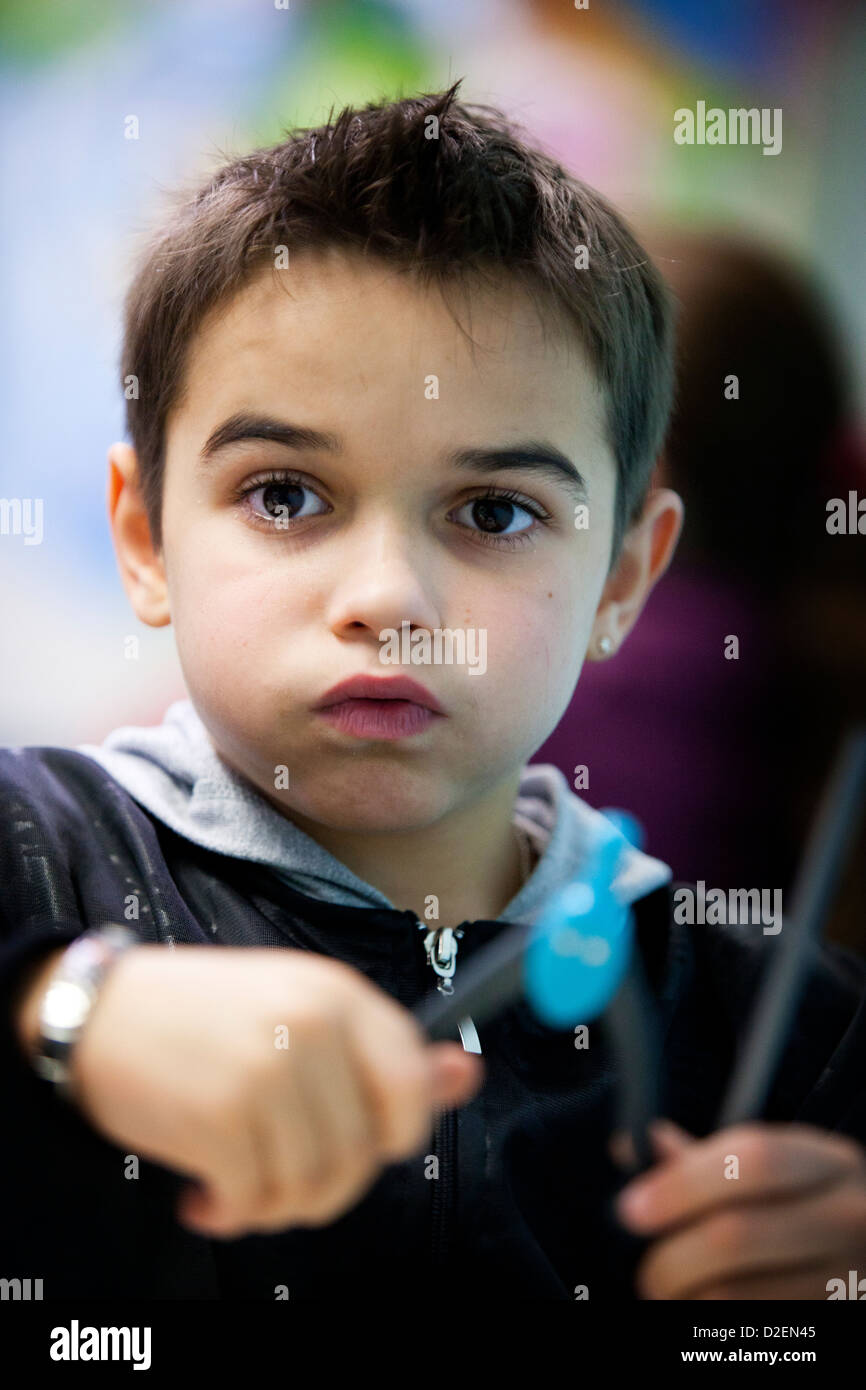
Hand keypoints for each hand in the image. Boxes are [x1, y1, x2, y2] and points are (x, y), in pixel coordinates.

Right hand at [61, 945, 482, 1238]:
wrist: (98, 1010)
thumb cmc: (206, 1015)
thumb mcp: (297, 1009)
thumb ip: (382, 1052)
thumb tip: (467, 1077)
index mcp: (337, 994)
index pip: (411, 1085)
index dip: (395, 1135)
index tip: (361, 1144)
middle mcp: (310, 1026)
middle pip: (361, 1153)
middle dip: (323, 1185)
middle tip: (279, 1174)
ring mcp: (267, 1069)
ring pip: (312, 1185)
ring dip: (273, 1206)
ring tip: (238, 1184)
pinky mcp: (221, 1115)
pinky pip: (255, 1200)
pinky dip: (230, 1215)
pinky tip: (204, 1194)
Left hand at [612, 1119, 865, 1299]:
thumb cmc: (811, 1201)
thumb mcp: (779, 1164)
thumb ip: (705, 1157)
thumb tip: (633, 1148)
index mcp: (829, 1162)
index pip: (754, 1160)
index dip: (683, 1183)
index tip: (631, 1208)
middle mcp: (846, 1218)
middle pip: (736, 1236)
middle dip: (671, 1256)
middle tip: (645, 1268)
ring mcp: (847, 1279)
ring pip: (738, 1296)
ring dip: (685, 1299)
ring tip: (669, 1292)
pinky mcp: (834, 1323)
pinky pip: (753, 1331)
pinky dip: (711, 1323)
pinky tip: (702, 1309)